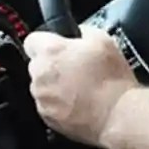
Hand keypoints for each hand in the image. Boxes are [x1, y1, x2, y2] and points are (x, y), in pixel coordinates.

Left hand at [24, 26, 135, 146]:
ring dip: (54, 85)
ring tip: (79, 88)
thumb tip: (79, 32)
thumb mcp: (104, 41)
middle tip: (75, 68)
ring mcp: (42, 97)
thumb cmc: (111, 79)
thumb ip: (83, 31)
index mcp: (50, 51)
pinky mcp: (46, 117)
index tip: (58, 47)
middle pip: (37, 64)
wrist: (117, 114)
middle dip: (52, 65)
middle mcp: (40, 74)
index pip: (31, 40)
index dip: (46, 42)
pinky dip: (59, 104)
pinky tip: (78, 102)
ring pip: (41, 86)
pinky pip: (47, 105)